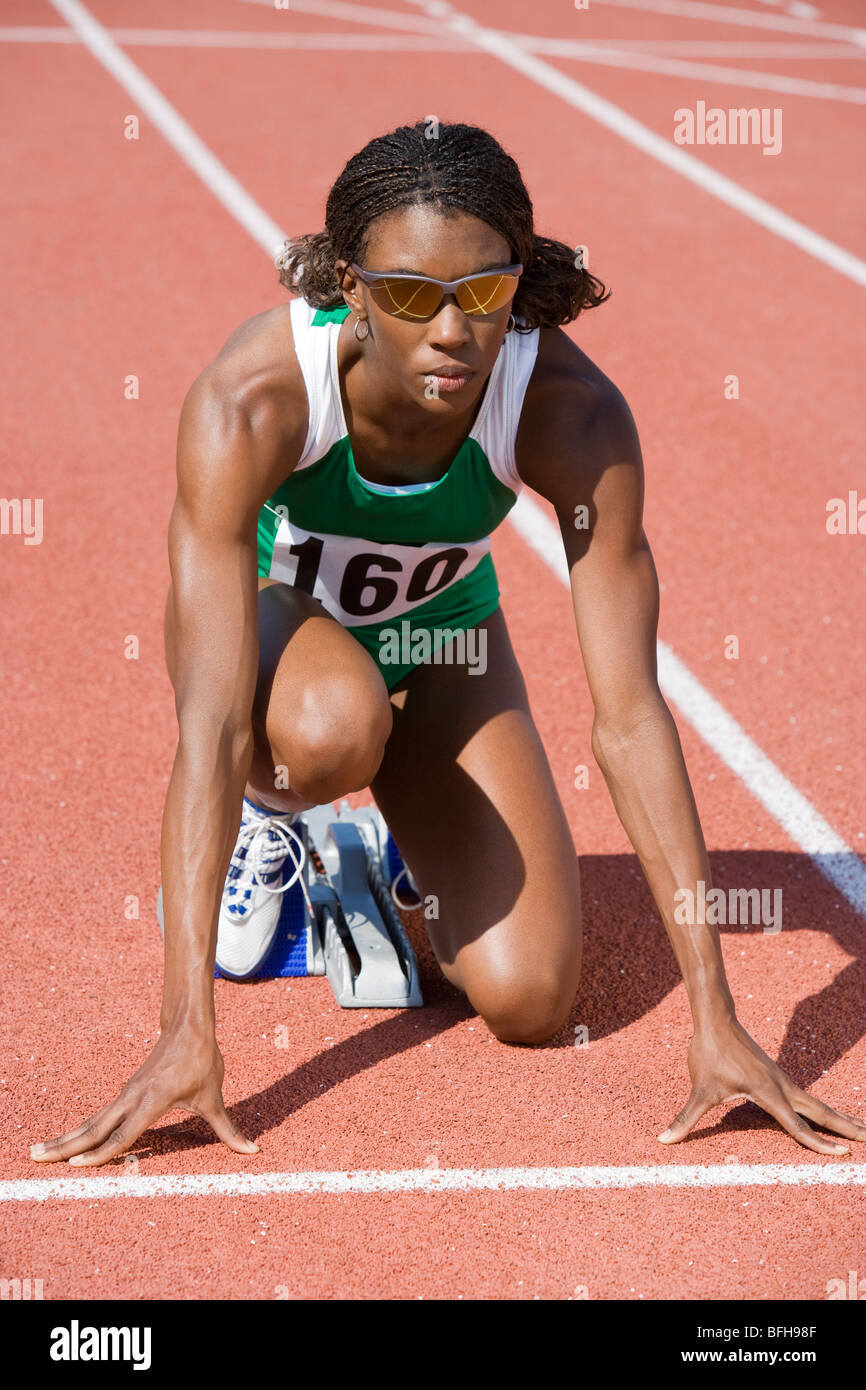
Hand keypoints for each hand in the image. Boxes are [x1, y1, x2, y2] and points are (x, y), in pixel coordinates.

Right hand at [29, 1027, 258, 1166]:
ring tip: (37, 1152)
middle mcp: (133, 1097)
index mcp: (152, 1101)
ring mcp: (126, 1093)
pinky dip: (80, 1130)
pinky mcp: (125, 1092)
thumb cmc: (202, 1060)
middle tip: (35, 1158)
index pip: (123, 1134)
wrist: (189, 1026)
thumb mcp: (215, 1097)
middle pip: (94, 1127)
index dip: (102, 1153)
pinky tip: (67, 1141)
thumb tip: (252, 1151)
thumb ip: (228, 1130)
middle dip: (65, 1145)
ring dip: (65, 1137)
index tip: (78, 1166)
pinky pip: (98, 1115)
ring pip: (91, 1120)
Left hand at [658, 1014, 865, 1154]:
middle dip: (847, 1128)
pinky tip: (829, 1116)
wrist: (716, 1019)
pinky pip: (809, 1098)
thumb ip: (685, 1119)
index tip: (842, 1156)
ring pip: (819, 1103)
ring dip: (841, 1118)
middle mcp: (783, 1087)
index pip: (799, 1126)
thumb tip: (663, 1140)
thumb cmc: (709, 1053)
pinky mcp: (778, 1077)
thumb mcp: (698, 1089)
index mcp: (769, 1093)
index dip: (819, 1144)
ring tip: (862, 1131)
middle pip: (822, 1112)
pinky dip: (824, 1110)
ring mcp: (783, 1081)